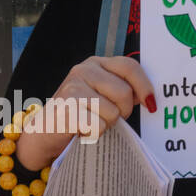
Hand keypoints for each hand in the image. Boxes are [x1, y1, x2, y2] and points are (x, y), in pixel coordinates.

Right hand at [15, 56, 155, 171]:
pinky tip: (82, 130)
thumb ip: (124, 90)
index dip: (145, 85)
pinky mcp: (66, 108)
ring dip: (108, 123)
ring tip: (93, 122)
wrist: (44, 133)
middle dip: (124, 111)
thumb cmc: (80, 114)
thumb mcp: (103, 95)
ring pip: (113, 111)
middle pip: (124, 92)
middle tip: (112, 118)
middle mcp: (83, 70)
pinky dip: (95, 133)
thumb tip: (150, 97)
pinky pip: (98, 125)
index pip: (129, 66)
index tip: (151, 103)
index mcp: (96, 63)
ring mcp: (72, 87)